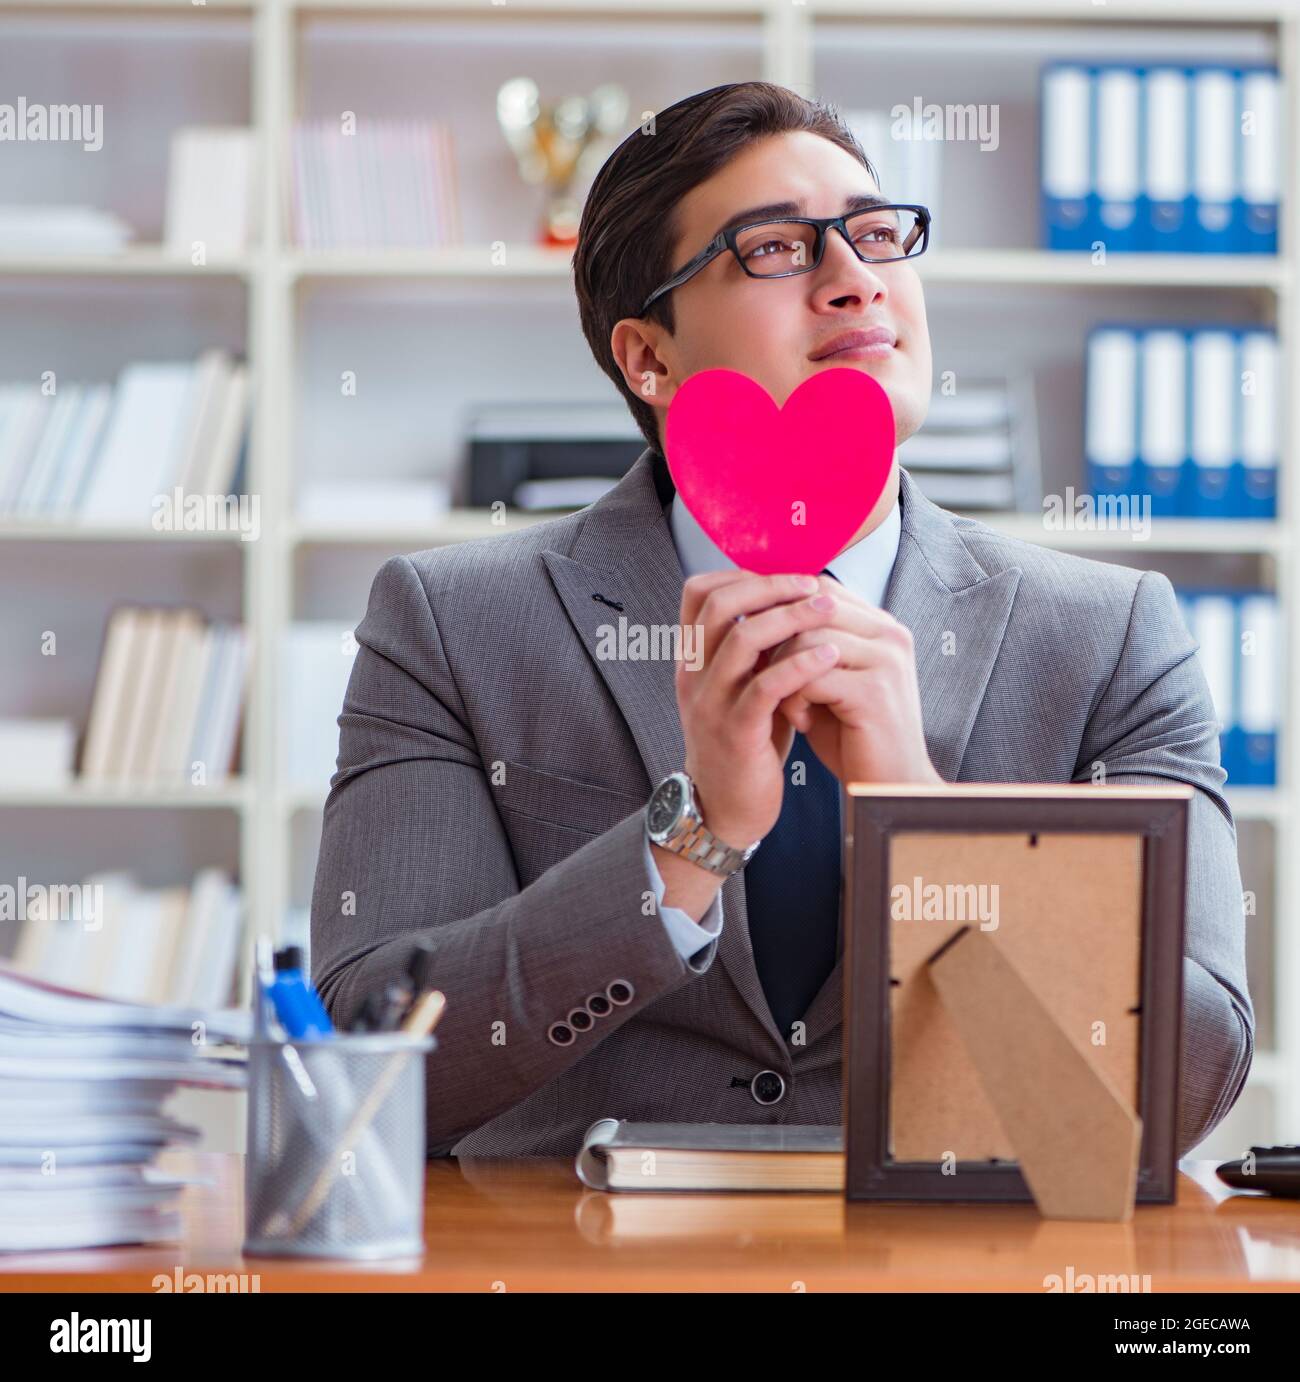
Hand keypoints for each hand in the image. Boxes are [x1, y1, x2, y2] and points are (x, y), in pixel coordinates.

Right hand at [674, 569, 848, 846]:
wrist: (725, 807)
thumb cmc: (744, 742)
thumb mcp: (740, 687)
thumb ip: (753, 650)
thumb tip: (791, 601)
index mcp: (692, 658)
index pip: (697, 592)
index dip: (740, 573)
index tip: (783, 576)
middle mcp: (694, 674)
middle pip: (720, 604)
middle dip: (771, 586)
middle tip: (812, 583)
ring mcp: (711, 702)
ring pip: (744, 638)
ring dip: (792, 617)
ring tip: (829, 610)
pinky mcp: (736, 731)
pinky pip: (766, 686)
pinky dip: (801, 664)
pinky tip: (830, 656)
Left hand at [764, 574, 941, 786]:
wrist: (887, 788)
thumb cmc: (852, 736)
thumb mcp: (827, 680)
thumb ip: (806, 646)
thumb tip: (756, 615)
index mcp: (881, 627)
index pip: (820, 589)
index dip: (782, 609)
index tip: (760, 642)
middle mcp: (890, 634)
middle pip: (810, 607)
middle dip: (777, 642)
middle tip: (766, 677)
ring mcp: (886, 660)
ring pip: (805, 640)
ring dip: (783, 673)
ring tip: (789, 704)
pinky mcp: (875, 691)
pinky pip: (811, 677)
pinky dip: (794, 699)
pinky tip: (800, 721)